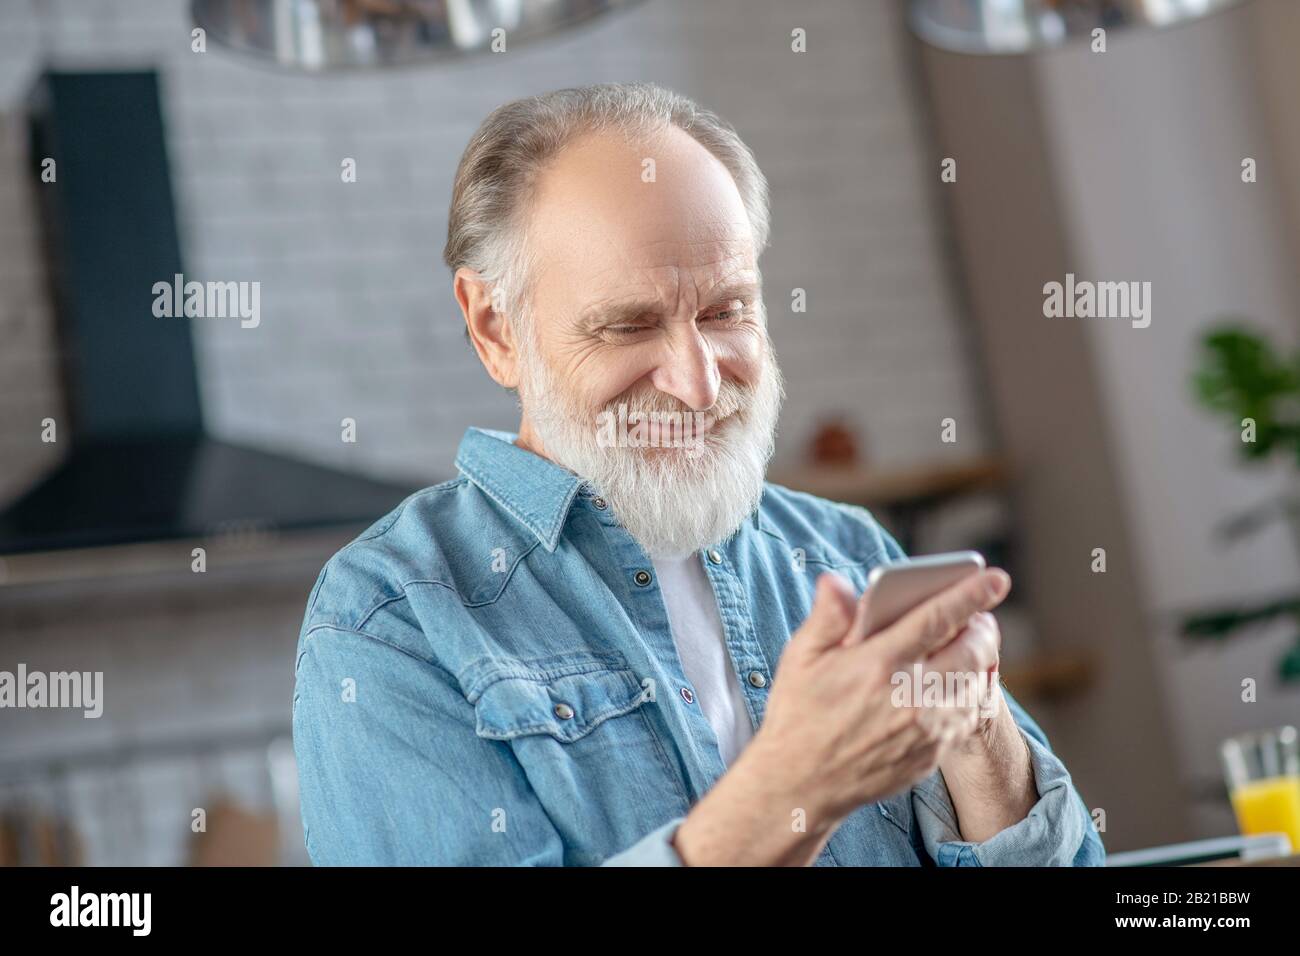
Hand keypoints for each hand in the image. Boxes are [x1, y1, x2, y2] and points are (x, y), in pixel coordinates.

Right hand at [753, 564, 1011, 819]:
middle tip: (977, 616)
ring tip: (968, 645)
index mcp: (876, 664)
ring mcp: (925, 730)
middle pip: (970, 651)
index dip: (969, 594)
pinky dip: (968, 693)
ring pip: (975, 684)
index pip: (936, 619)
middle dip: (982, 627)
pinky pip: (966, 716)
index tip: (994, 578)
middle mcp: (908, 697)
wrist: (801, 784)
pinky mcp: (932, 754)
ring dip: (978, 660)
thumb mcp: (800, 658)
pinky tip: (954, 683)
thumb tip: (838, 582)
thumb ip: (828, 616)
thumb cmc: (798, 714)